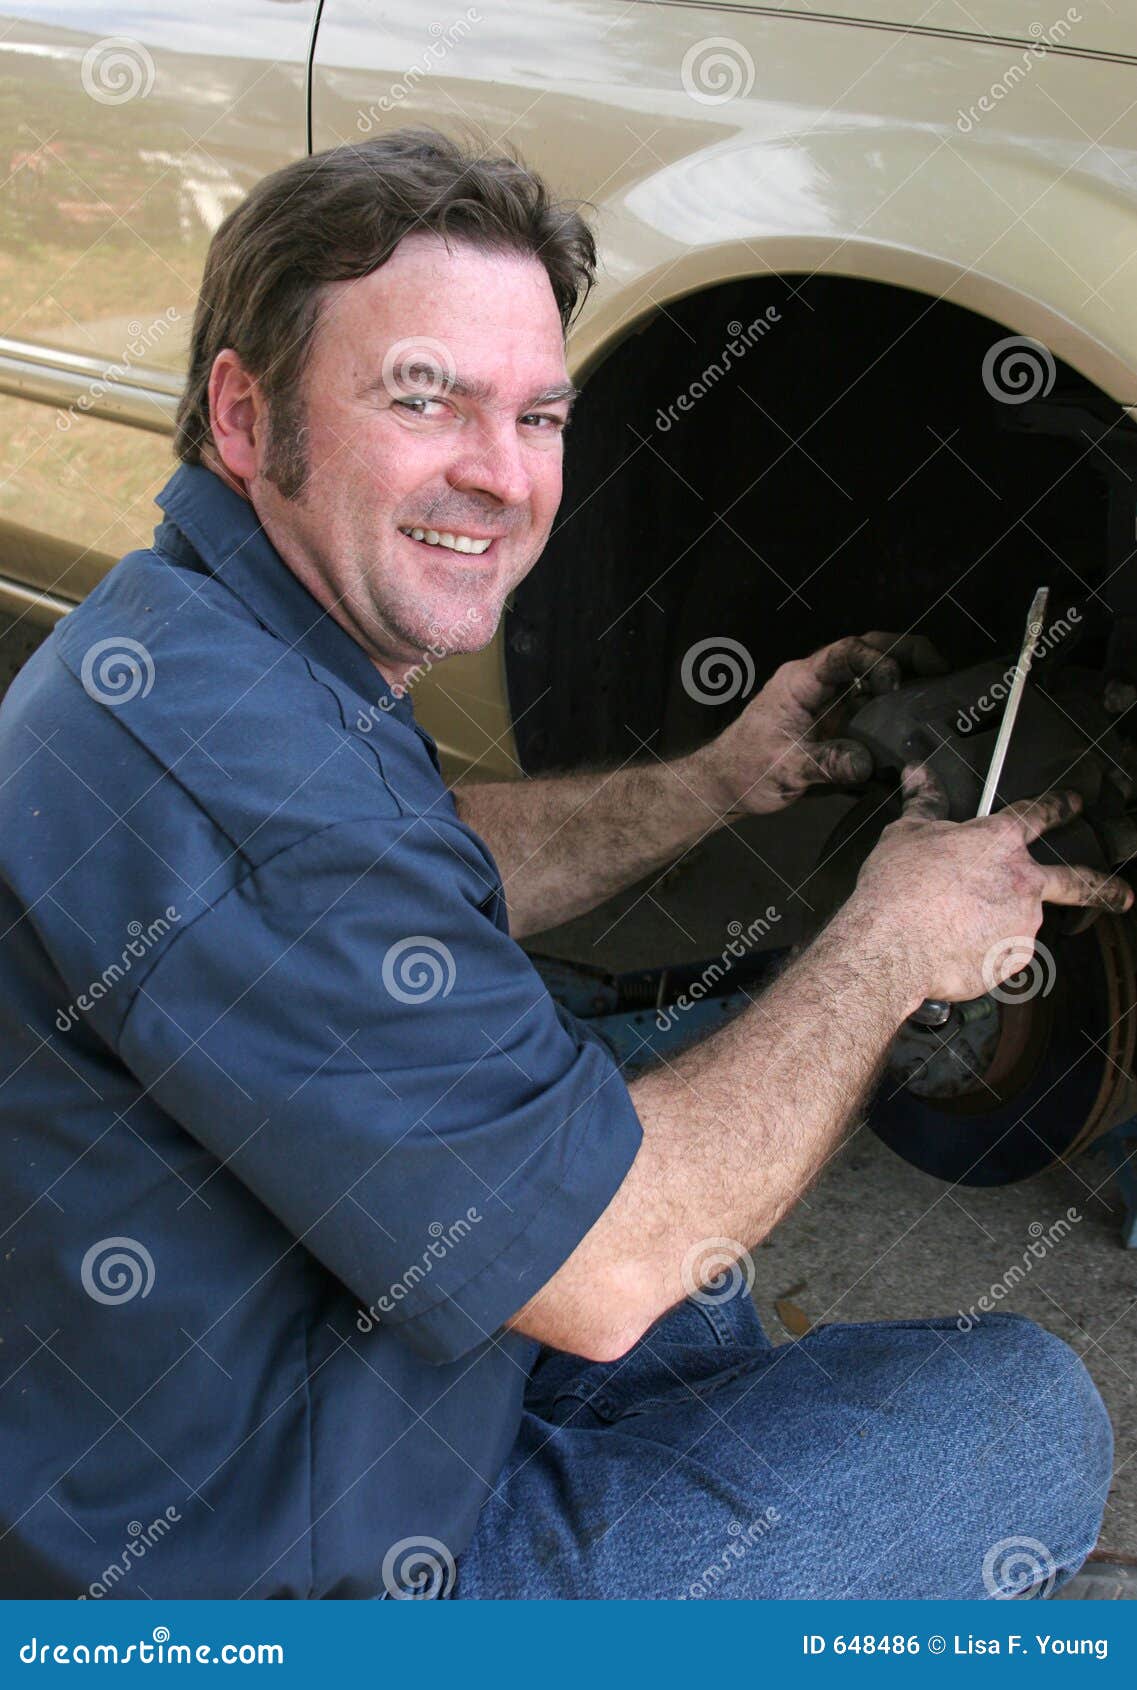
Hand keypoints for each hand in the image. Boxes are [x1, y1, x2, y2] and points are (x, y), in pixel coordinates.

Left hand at [695, 631, 945, 816]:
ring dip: (907, 682)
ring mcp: (831, 705)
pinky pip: (873, 712)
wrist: (728, 788)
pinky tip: (919, 726)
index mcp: (801, 681)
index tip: (896, 680)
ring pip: (875, 681)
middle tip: (941, 668)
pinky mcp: (839, 727)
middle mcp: (820, 686)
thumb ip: (826, 763)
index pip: (845, 652)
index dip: (876, 659)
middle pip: (868, 653)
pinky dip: (897, 714)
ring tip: (941, 693)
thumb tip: (866, 763)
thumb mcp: (785, 767)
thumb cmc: (744, 769)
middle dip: (906, 653)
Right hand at [853, 766, 1133, 1004]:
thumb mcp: (906, 832)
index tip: (1074, 803)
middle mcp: (1022, 882)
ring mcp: (1022, 924)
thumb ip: (923, 802)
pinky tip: (953, 948)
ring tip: (956, 928)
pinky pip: (1000, 954)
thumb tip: (918, 773)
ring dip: (1000, 924)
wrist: (893, 943)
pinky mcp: (1011, 959)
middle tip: (1122, 894)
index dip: (1059, 805)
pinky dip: (983, 952)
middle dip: (1104, 887)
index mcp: (999, 842)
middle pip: (1077, 881)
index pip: (1038, 814)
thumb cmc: (899, 887)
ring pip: (1020, 922)